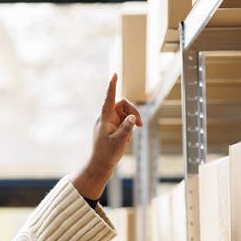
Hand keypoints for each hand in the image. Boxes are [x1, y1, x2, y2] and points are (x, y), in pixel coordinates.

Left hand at [71, 73, 142, 200]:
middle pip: (124, 105)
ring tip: (131, 137)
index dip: (112, 86)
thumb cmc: (107, 154)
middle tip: (140, 125)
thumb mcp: (119, 141)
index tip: (114, 74)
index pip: (109, 99)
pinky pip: (125, 122)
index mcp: (104, 118)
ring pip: (126, 113)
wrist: (100, 165)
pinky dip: (129, 129)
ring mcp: (110, 122)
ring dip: (132, 122)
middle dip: (134, 112)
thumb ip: (127, 128)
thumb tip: (133, 117)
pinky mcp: (114, 127)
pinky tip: (126, 141)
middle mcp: (106, 117)